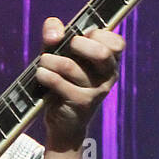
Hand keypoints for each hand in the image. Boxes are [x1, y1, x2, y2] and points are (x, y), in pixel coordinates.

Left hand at [35, 17, 123, 151]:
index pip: (117, 43)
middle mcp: (108, 76)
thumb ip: (55, 34)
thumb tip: (54, 34)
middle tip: (64, 48)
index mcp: (109, 62)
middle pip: (102, 53)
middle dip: (77, 44)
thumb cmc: (63, 81)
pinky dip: (44, 75)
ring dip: (50, 60)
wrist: (64, 123)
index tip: (80, 37)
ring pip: (70, 66)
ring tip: (43, 63)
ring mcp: (97, 91)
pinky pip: (58, 82)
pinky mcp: (81, 104)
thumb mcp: (59, 53)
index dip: (97, 35)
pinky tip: (41, 75)